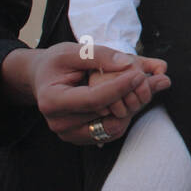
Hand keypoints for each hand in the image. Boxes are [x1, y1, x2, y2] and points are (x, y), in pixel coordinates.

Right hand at [3, 42, 169, 145]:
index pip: (93, 99)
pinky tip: (126, 97)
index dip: (119, 87)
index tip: (138, 74)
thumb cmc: (57, 63)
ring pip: (113, 125)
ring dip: (131, 106)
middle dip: (129, 95)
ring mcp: (71, 134)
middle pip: (105, 113)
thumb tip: (127, 64)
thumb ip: (98, 55)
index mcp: (52, 101)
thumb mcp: (72, 51)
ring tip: (137, 85)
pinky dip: (125, 115)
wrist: (43, 80)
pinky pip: (113, 131)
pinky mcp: (83, 139)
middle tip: (147, 77)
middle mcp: (59, 123)